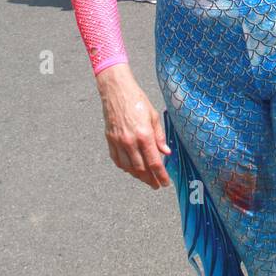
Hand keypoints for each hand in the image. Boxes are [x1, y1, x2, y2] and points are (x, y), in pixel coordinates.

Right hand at [96, 66, 171, 187]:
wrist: (116, 91)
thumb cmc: (137, 100)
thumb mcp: (153, 116)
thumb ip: (159, 137)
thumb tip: (166, 153)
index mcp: (144, 135)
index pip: (154, 163)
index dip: (161, 176)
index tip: (165, 183)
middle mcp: (130, 141)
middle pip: (141, 169)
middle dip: (150, 179)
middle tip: (156, 185)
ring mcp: (118, 142)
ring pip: (128, 167)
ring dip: (138, 176)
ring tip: (145, 179)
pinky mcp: (110, 140)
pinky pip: (117, 160)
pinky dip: (125, 168)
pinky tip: (131, 169)